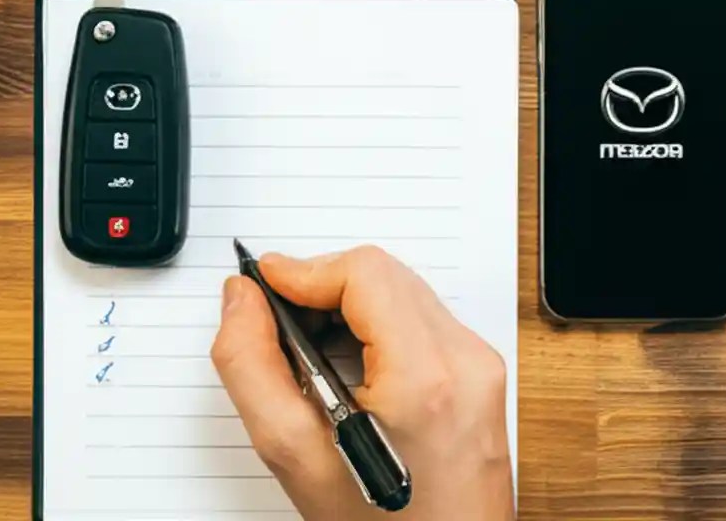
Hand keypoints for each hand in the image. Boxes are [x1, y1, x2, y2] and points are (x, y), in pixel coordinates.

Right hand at [212, 245, 514, 520]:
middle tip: (277, 324)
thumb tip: (243, 301)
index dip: (303, 270)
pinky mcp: (482, 375)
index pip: (364, 273)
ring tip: (310, 353)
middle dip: (322, 287)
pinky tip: (348, 368)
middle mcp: (465, 362)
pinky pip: (423, 320)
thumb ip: (252, 366)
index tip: (264, 285)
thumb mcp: (294, 455)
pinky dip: (378, 327)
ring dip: (349, 306)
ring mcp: (481, 367)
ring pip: (404, 292)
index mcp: (426, 378)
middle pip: (385, 276)